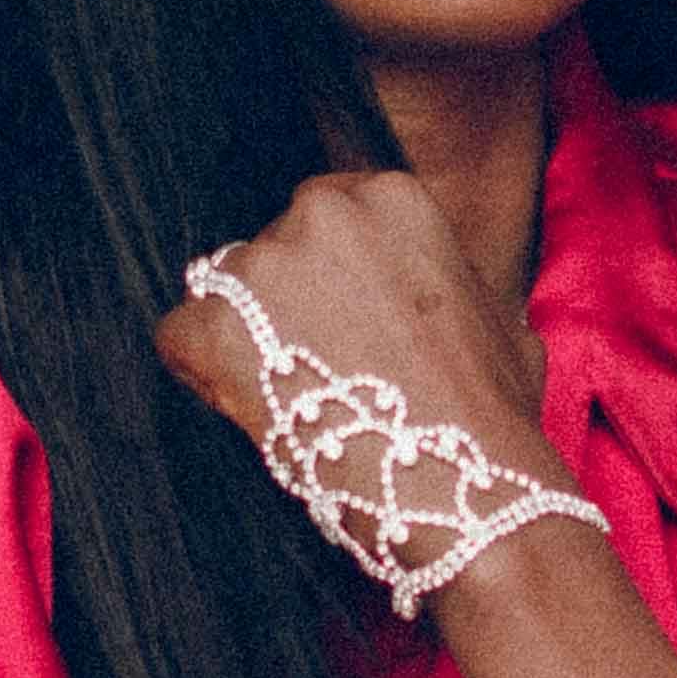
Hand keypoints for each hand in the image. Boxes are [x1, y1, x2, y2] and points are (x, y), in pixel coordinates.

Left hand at [155, 165, 565, 480]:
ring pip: (225, 291)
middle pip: (273, 248)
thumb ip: (445, 284)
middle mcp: (321, 212)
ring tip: (291, 398)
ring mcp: (262, 265)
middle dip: (287, 303)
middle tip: (315, 368)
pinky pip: (180, 340)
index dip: (329, 278)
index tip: (339, 323)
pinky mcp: (213, 324)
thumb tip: (435, 303)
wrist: (459, 481)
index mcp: (391, 196)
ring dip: (248, 338)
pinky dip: (203, 377)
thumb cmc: (489, 414)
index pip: (326, 216)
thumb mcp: (496, 318)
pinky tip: (250, 412)